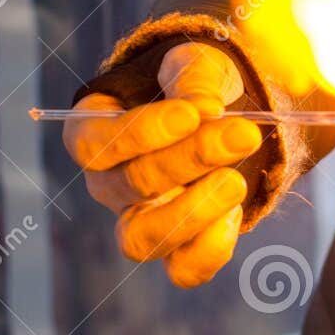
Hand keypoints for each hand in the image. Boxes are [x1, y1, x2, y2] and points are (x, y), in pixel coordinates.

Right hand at [64, 43, 262, 283]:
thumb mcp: (195, 64)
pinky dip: (210, 249)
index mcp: (93, 132)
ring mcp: (137, 222)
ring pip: (141, 240)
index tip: (190, 114)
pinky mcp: (176, 251)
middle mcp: (107, 183)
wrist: (226, 119)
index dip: (138, 134)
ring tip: (236, 182)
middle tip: (242, 134)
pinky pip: (182, 269)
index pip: (92, 144)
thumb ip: (195, 80)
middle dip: (191, 159)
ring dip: (192, 213)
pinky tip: (235, 212)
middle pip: (130, 185)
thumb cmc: (197, 86)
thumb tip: (205, 109)